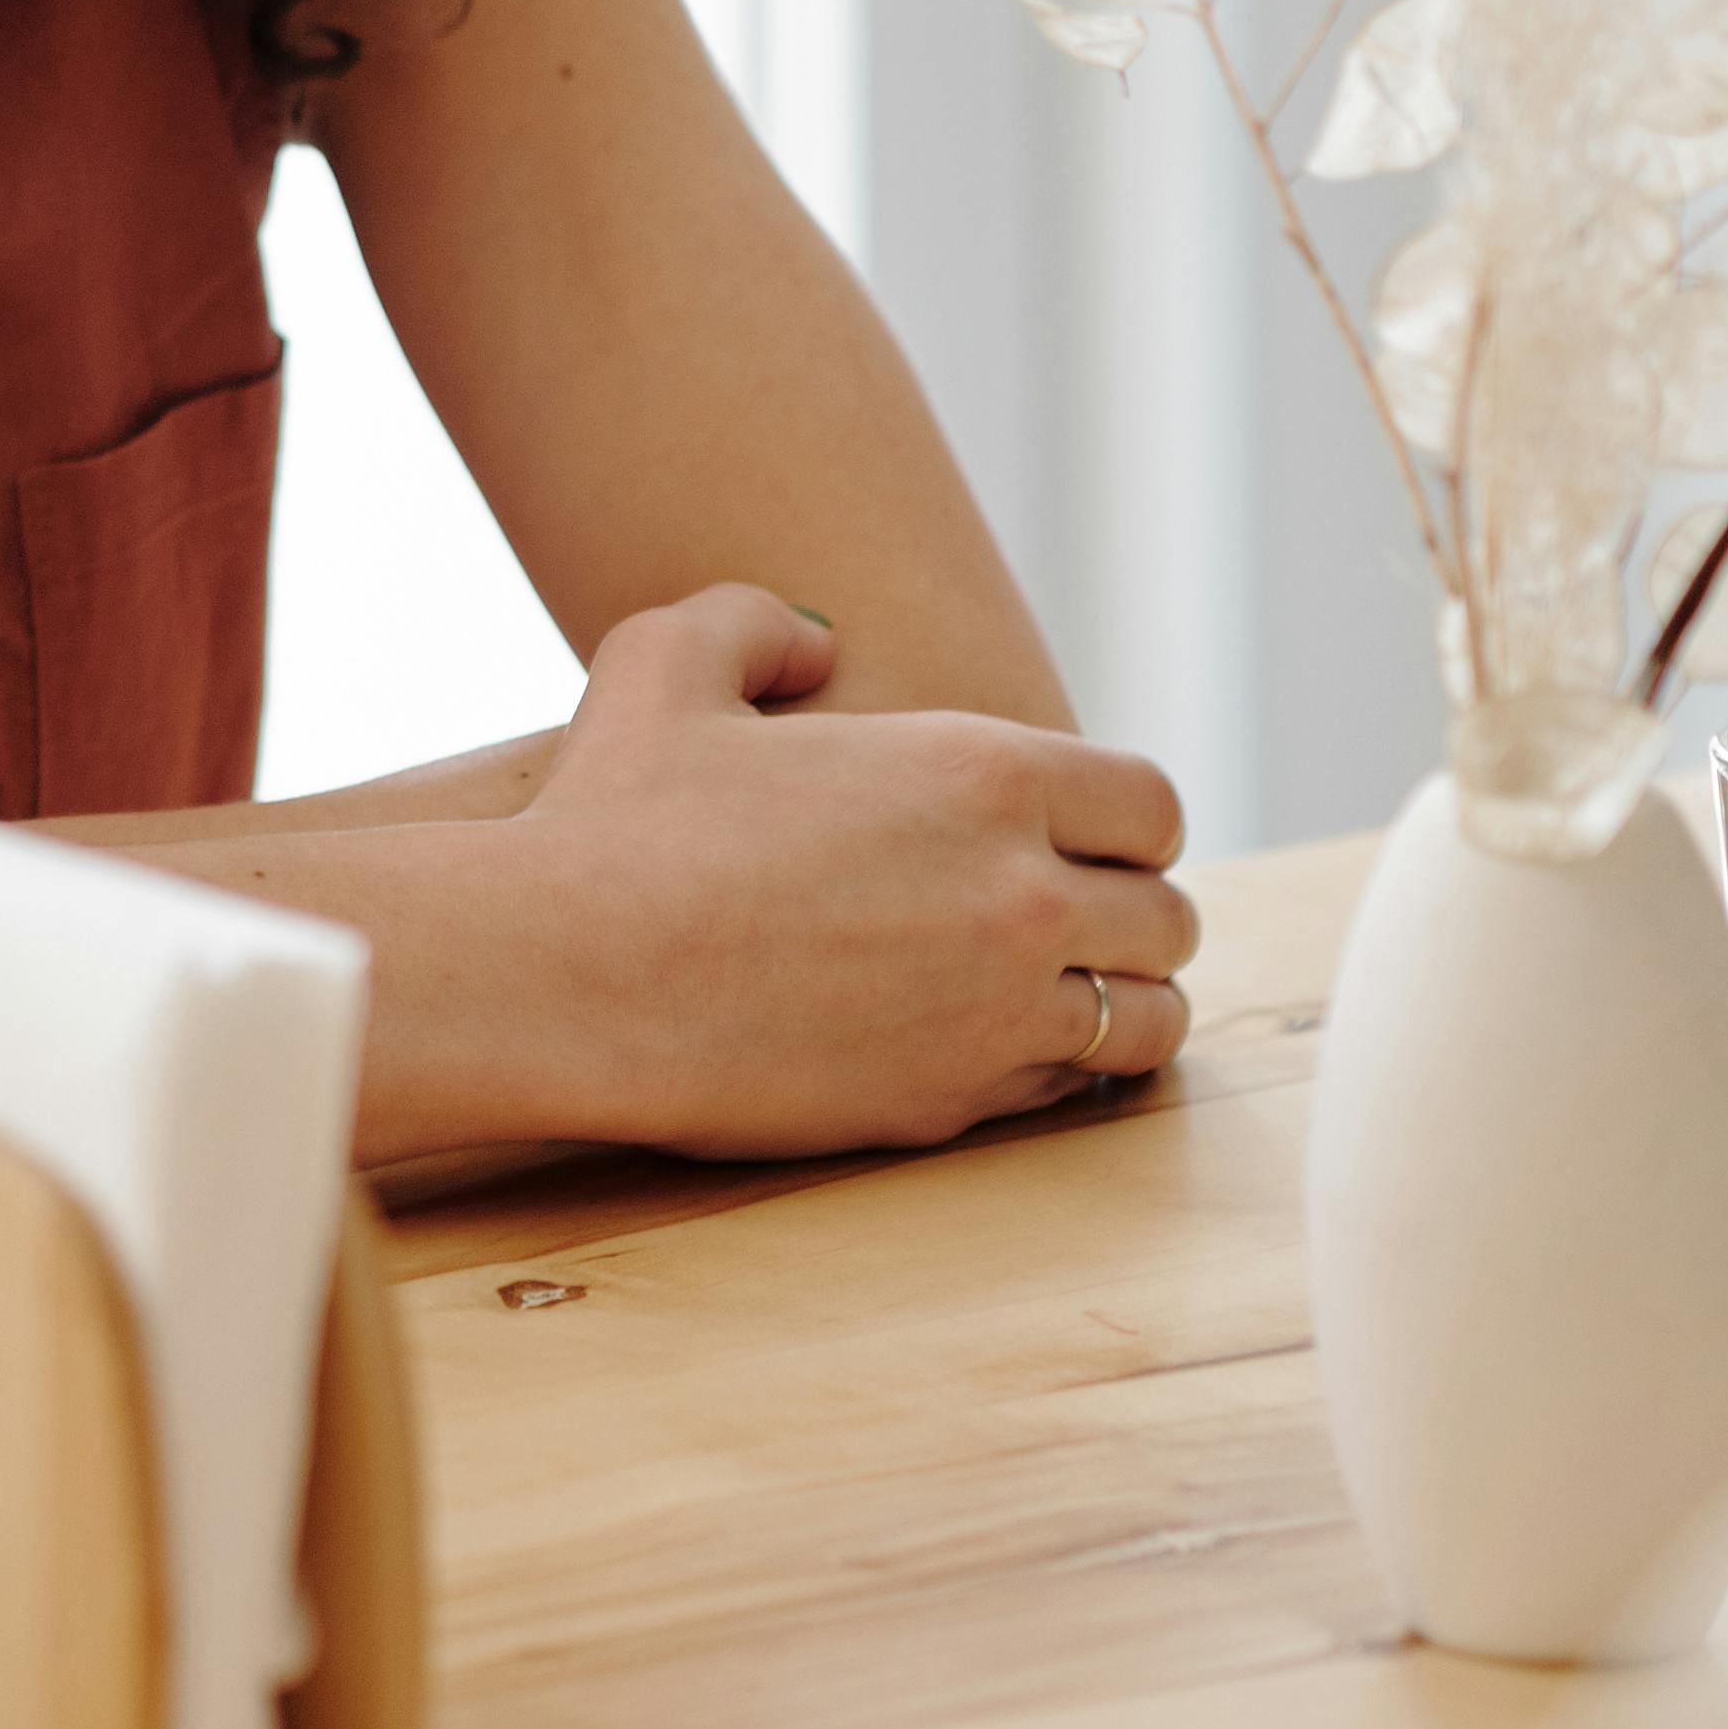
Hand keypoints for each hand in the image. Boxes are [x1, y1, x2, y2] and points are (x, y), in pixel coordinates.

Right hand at [501, 590, 1198, 1152]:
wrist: (560, 973)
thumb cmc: (606, 818)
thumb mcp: (664, 661)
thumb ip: (756, 624)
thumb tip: (815, 645)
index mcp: (981, 772)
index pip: (1150, 805)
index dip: (1124, 825)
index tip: (1083, 841)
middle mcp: (1018, 892)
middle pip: (1167, 920)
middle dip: (1128, 919)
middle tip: (1069, 923)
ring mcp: (994, 1010)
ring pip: (1144, 1022)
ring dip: (1114, 1007)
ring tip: (1058, 997)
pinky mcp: (949, 1104)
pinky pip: (1060, 1094)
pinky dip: (1043, 1073)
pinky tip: (978, 1043)